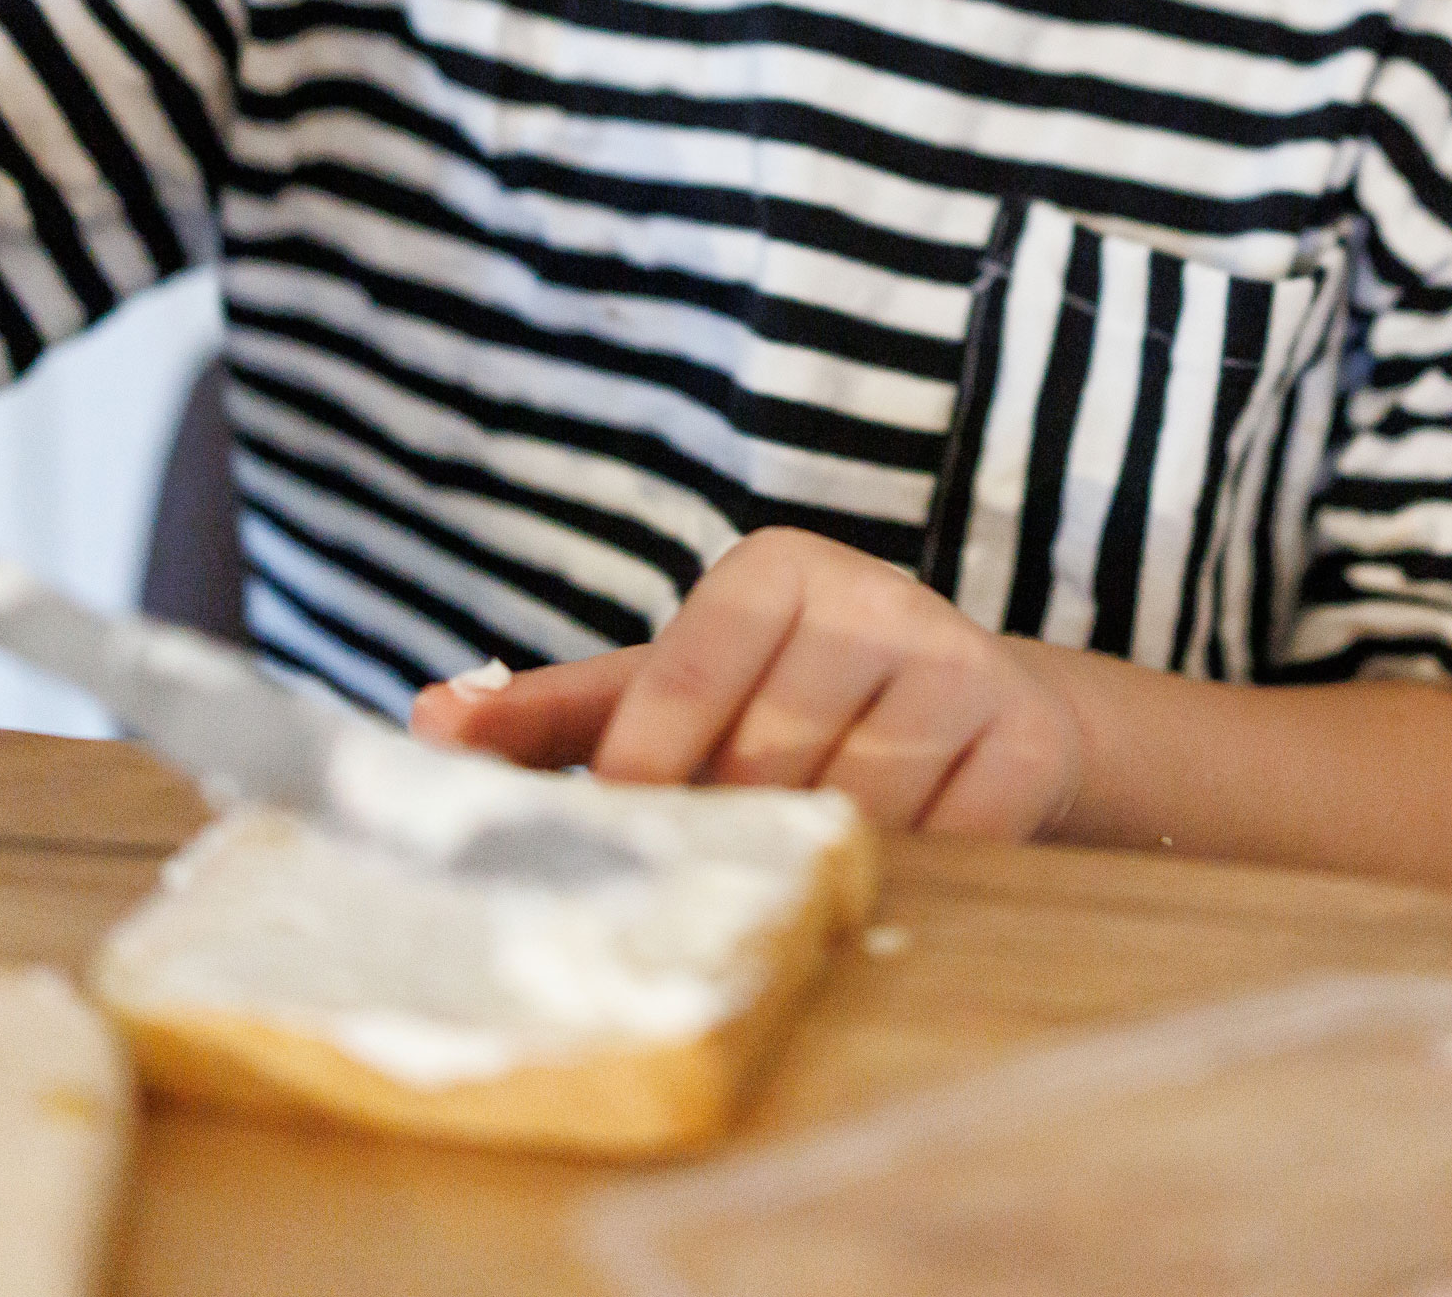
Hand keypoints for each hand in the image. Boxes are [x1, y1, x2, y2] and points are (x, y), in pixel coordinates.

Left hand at [410, 528, 1083, 838]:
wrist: (980, 720)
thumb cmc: (793, 709)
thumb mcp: (673, 698)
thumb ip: (553, 715)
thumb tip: (424, 724)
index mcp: (776, 569)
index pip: (687, 671)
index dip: (647, 763)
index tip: (623, 832)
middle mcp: (874, 595)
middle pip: (770, 751)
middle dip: (737, 827)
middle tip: (714, 881)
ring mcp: (960, 660)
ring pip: (860, 799)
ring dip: (823, 860)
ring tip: (801, 883)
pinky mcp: (1028, 732)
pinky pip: (952, 836)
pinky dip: (914, 875)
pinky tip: (893, 880)